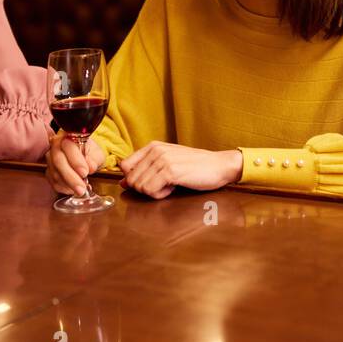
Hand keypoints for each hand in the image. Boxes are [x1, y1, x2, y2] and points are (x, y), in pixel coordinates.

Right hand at [45, 130, 104, 196]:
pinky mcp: (49, 170)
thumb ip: (95, 159)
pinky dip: (63, 188)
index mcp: (69, 137)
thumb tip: (90, 166)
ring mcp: (50, 158)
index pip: (69, 147)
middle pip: (58, 161)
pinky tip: (72, 189)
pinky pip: (53, 181)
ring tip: (80, 190)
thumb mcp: (97, 155)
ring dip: (68, 184)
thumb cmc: (90, 154)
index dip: (76, 161)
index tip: (84, 172)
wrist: (86, 158)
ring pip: (55, 173)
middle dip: (70, 177)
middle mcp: (56, 145)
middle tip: (81, 188)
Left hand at [118, 142, 242, 198]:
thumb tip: (123, 183)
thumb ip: (145, 170)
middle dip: (145, 188)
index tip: (150, 181)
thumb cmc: (194, 166)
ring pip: (139, 186)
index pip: (124, 166)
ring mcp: (162, 160)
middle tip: (163, 185)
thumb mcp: (167, 163)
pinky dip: (161, 195)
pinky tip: (174, 188)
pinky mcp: (170, 171)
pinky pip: (151, 191)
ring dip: (154, 192)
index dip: (133, 179)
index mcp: (152, 146)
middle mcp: (155, 150)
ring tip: (170, 185)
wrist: (219, 165)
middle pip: (131, 179)